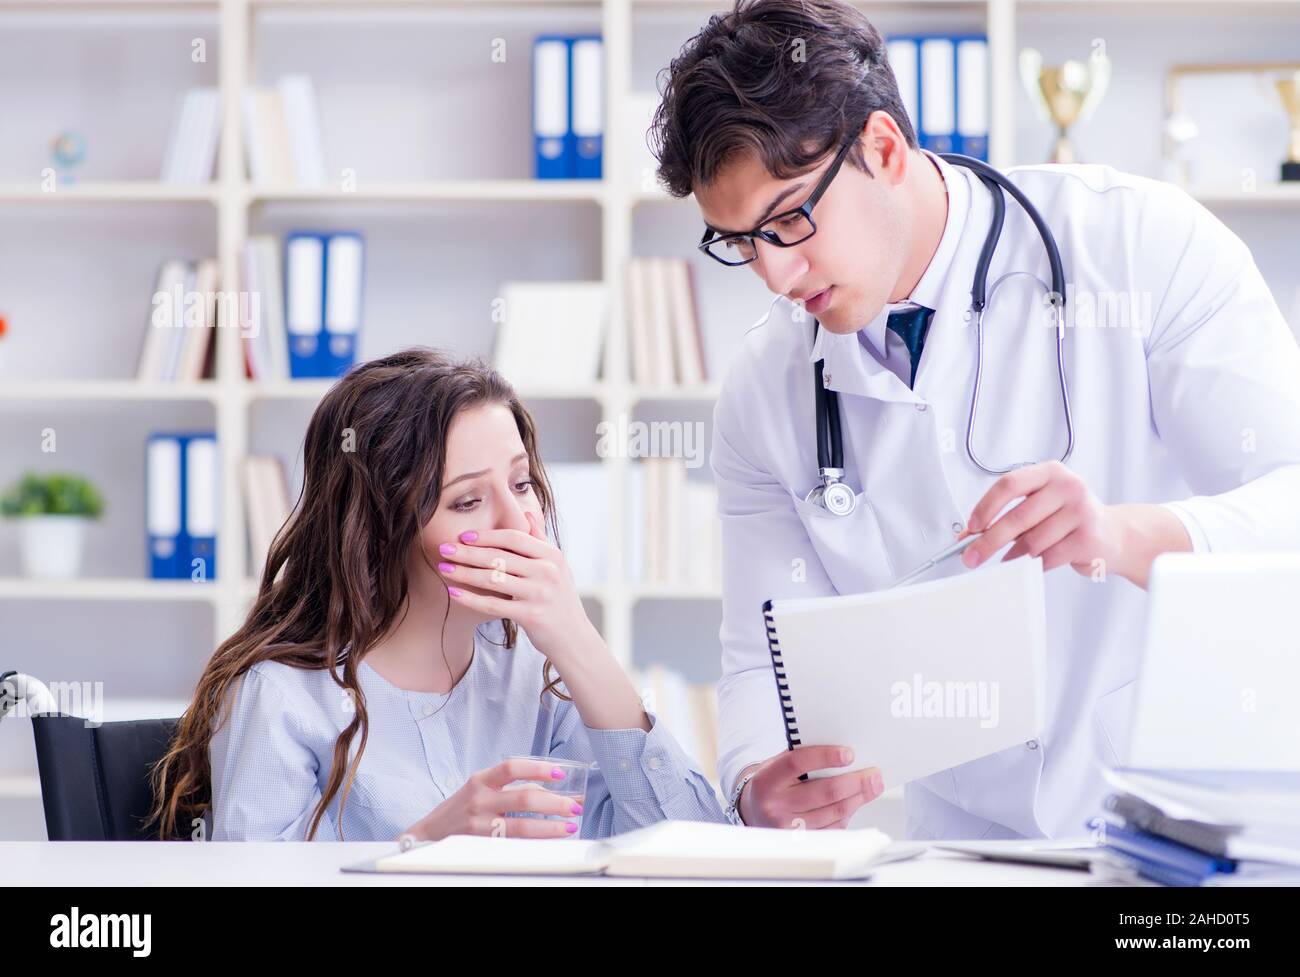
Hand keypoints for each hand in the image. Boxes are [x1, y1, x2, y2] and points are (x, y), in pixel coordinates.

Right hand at [402, 757, 584, 841]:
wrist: (428, 836)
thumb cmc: (459, 810)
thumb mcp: (479, 790)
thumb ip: (507, 788)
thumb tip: (548, 790)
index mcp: (481, 780)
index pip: (513, 767)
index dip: (539, 769)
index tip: (560, 773)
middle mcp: (479, 799)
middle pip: (524, 797)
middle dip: (555, 802)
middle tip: (575, 806)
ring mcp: (479, 824)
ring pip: (521, 825)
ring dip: (550, 826)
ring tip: (569, 826)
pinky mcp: (480, 845)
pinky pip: (513, 844)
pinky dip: (534, 843)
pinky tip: (548, 842)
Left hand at [438, 510, 593, 660]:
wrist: (573, 636)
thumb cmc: (560, 598)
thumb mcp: (558, 566)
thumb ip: (541, 539)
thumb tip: (526, 513)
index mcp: (552, 555)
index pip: (514, 537)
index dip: (486, 536)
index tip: (464, 536)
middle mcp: (546, 571)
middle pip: (499, 556)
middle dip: (467, 552)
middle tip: (444, 548)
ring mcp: (539, 594)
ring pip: (493, 579)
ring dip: (464, 572)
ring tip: (443, 568)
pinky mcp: (530, 615)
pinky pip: (493, 605)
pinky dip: (470, 598)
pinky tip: (453, 592)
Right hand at [738, 747, 883, 829]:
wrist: (755, 813)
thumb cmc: (773, 785)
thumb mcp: (777, 766)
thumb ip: (803, 758)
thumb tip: (845, 757)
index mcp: (766, 780)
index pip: (796, 763)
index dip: (825, 756)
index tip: (848, 754)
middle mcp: (775, 806)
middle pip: (825, 791)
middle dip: (856, 782)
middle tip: (873, 774)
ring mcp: (789, 828)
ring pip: (835, 811)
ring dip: (859, 798)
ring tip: (872, 786)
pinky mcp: (804, 842)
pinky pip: (835, 827)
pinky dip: (850, 813)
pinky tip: (856, 802)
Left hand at [958, 461, 1126, 579]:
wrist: (1112, 535)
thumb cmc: (1068, 518)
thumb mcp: (1038, 506)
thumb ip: (1004, 516)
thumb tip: (967, 536)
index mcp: (1051, 472)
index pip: (1009, 484)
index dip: (986, 507)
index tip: (971, 528)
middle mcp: (1068, 487)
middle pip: (1017, 517)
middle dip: (988, 541)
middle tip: (970, 557)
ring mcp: (1081, 512)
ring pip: (1032, 542)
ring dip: (1013, 556)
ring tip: (1009, 558)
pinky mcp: (1087, 539)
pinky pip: (1047, 558)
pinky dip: (1032, 565)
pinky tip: (1031, 564)